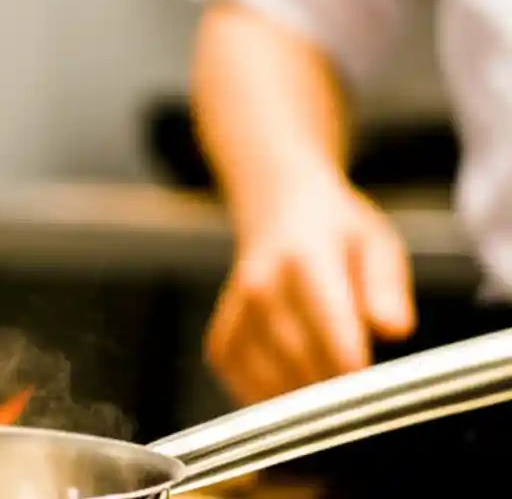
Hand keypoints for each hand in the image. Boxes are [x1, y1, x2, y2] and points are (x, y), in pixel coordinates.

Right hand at [206, 176, 416, 405]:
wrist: (274, 210)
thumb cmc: (337, 232)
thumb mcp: (376, 243)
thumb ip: (386, 287)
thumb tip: (394, 330)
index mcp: (304, 262)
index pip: (337, 343)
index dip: (363, 380)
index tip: (382, 395)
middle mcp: (259, 289)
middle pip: (306, 370)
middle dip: (340, 398)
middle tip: (365, 404)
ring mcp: (235, 317)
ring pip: (275, 388)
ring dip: (309, 405)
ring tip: (332, 396)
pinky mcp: (220, 342)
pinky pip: (248, 391)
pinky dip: (277, 401)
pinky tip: (298, 387)